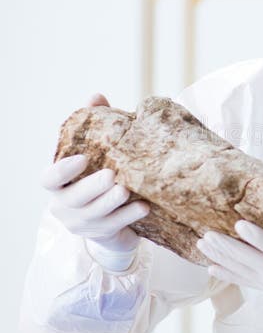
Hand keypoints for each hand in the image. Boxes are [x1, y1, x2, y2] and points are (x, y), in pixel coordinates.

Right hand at [41, 93, 148, 263]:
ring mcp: (81, 224)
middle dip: (91, 188)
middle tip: (111, 176)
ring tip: (126, 191)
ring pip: (94, 215)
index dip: (62, 171)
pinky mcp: (101, 235)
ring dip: (111, 203)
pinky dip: (129, 216)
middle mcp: (64, 206)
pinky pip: (115, 227)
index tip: (83, 159)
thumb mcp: (97, 149)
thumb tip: (96, 96)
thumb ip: (94, 124)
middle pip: (73, 199)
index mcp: (58, 184)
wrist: (113, 215)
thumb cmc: (101, 173)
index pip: (49, 179)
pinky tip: (144, 207)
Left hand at [197, 173, 262, 309]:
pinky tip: (213, 268)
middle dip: (231, 251)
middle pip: (258, 268)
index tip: (238, 223)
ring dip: (225, 263)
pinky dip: (233, 276)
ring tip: (203, 247)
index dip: (260, 240)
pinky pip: (255, 285)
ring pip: (252, 278)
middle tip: (207, 234)